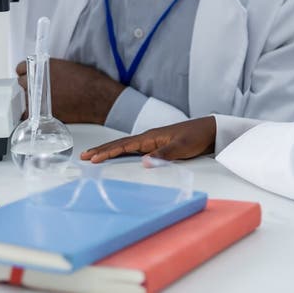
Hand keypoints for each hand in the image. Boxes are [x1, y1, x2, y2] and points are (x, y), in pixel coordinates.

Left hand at [15, 59, 124, 124]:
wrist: (97, 99)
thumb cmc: (89, 82)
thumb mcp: (68, 66)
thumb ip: (52, 68)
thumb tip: (46, 72)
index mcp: (42, 67)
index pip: (21, 68)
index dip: (26, 72)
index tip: (28, 75)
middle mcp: (37, 82)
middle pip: (21, 83)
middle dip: (28, 85)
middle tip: (37, 88)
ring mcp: (37, 99)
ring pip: (24, 99)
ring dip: (29, 99)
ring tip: (41, 100)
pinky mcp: (42, 114)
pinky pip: (29, 114)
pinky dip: (33, 113)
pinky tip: (40, 111)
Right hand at [80, 117, 216, 162]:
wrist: (210, 130)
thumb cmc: (197, 137)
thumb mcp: (182, 148)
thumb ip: (164, 155)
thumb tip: (144, 162)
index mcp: (151, 137)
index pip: (124, 145)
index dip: (107, 152)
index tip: (93, 158)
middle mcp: (148, 137)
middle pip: (119, 144)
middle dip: (101, 150)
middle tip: (83, 156)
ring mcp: (151, 140)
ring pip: (124, 146)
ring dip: (108, 150)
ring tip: (93, 156)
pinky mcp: (156, 144)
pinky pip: (132, 148)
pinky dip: (120, 151)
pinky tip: (116, 155)